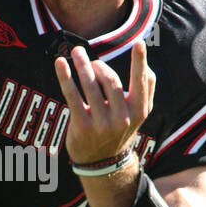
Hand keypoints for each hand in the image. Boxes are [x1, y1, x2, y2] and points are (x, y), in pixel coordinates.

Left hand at [54, 40, 154, 166]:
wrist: (102, 163)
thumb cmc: (120, 129)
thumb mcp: (138, 114)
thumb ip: (145, 91)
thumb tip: (146, 63)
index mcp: (139, 111)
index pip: (143, 82)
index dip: (140, 62)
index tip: (139, 43)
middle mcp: (123, 118)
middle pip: (111, 80)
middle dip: (98, 65)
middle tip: (90, 60)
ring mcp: (102, 123)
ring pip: (91, 85)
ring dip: (81, 64)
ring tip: (76, 52)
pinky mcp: (82, 126)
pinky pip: (72, 95)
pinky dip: (65, 76)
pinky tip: (59, 63)